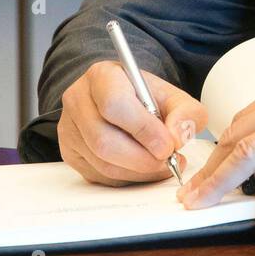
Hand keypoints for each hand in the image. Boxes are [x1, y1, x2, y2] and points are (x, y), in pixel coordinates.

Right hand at [57, 60, 205, 184]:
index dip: (143, 130)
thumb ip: (186, 112)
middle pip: (103, 140)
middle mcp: (77, 100)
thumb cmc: (146, 97)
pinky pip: (98, 176)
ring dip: (138, 172)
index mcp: (102, 76)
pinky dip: (127, 179)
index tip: (168, 146)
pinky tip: (144, 169)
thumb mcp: (173, 96)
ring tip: (162, 166)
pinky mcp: (69, 153)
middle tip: (169, 161)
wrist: (123, 99)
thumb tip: (178, 138)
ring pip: (101, 163)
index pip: (115, 105)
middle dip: (142, 159)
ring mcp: (69, 129)